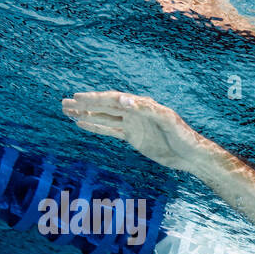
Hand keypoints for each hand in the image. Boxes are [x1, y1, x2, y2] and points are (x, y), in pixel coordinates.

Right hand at [62, 91, 202, 172]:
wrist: (191, 154)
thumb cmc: (183, 135)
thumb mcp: (167, 120)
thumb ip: (146, 109)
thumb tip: (123, 99)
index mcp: (141, 105)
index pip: (113, 100)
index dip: (95, 99)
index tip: (77, 98)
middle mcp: (134, 112)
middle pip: (105, 106)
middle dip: (84, 105)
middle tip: (63, 103)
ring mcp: (132, 124)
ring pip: (104, 117)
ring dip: (86, 114)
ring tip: (67, 111)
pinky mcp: (133, 136)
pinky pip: (110, 130)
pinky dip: (96, 127)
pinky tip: (82, 124)